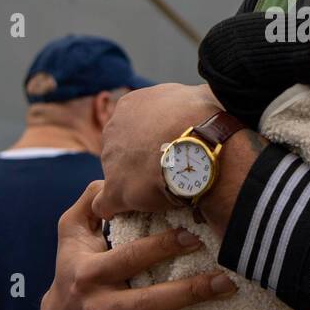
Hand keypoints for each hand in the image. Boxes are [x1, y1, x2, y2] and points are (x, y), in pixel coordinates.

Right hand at [40, 181, 247, 309]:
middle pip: (152, 305)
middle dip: (194, 294)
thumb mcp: (70, 232)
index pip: (131, 258)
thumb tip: (110, 180)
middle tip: (230, 283)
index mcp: (89, 275)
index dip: (164, 247)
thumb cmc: (74, 268)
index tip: (196, 237)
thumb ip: (90, 202)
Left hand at [94, 82, 221, 217]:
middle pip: (122, 148)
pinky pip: (104, 204)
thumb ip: (189, 98)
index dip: (150, 139)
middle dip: (140, 159)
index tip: (167, 148)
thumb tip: (200, 98)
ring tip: (158, 194)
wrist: (201, 146)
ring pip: (116, 175)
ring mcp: (110, 160)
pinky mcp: (115, 190)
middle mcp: (114, 128)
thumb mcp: (199, 94)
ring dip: (132, 184)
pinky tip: (128, 214)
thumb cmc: (205, 118)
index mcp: (132, 104)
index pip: (134, 124)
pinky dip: (115, 209)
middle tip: (165, 171)